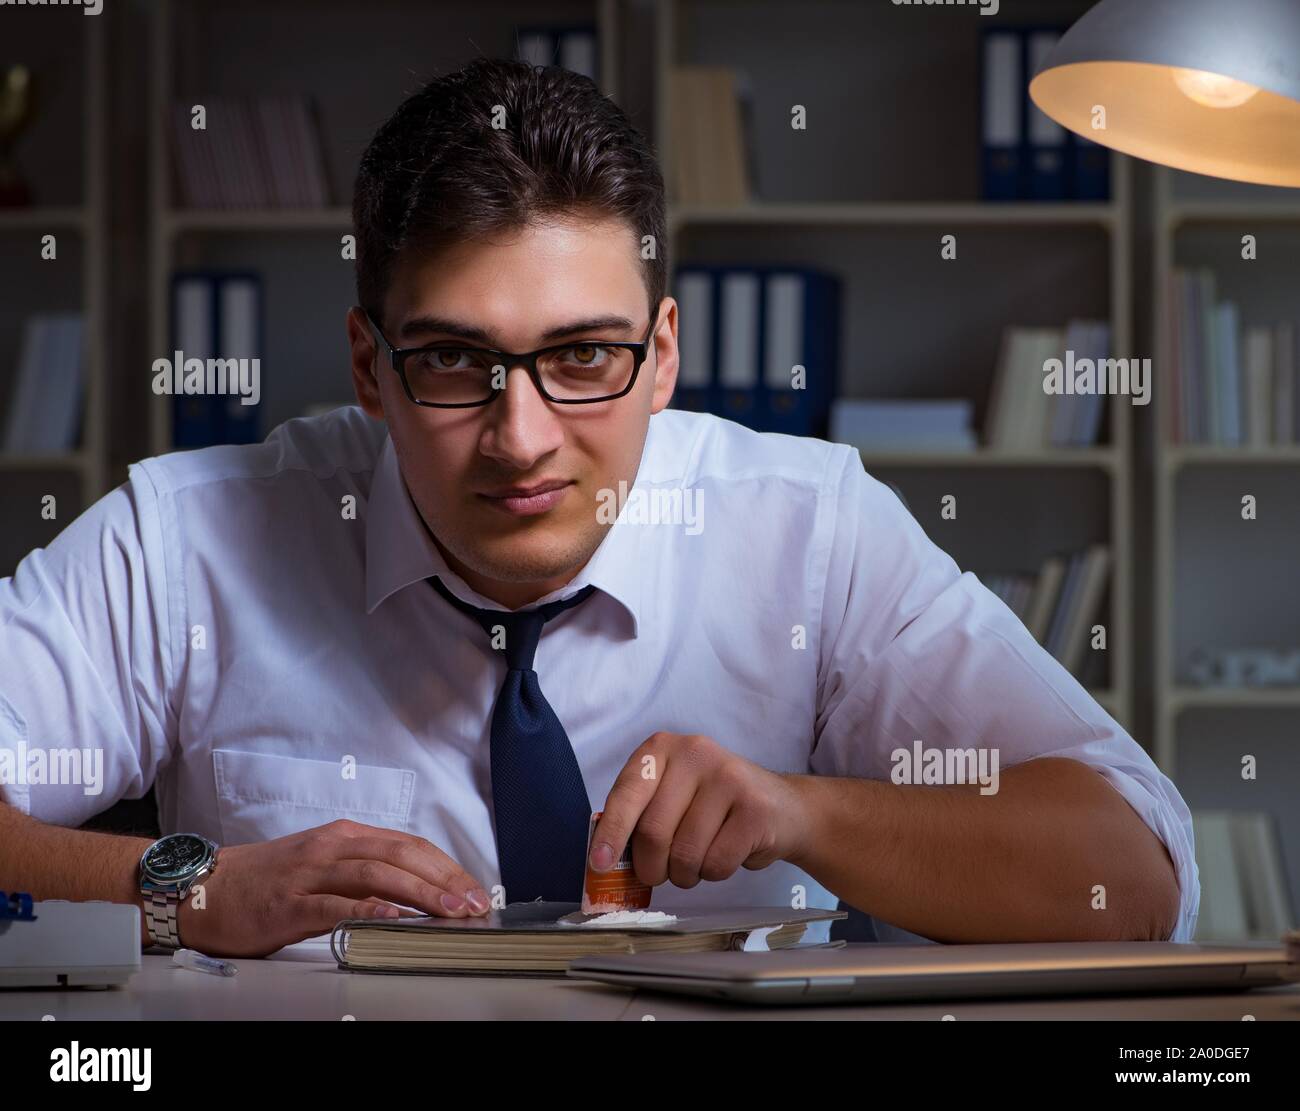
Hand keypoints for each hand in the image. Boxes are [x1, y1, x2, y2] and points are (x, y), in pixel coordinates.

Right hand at [175, 819, 490, 957]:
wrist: (205, 888)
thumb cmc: (268, 881)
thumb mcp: (324, 867)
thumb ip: (365, 875)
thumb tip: (416, 895)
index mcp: (346, 836)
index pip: (410, 846)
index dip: (447, 867)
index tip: (475, 888)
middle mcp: (334, 847)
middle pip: (403, 856)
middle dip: (445, 880)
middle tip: (476, 903)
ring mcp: (312, 873)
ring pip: (378, 875)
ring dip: (420, 893)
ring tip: (451, 911)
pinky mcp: (291, 902)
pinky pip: (337, 904)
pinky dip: (370, 911)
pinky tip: (395, 920)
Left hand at [589, 733, 807, 889]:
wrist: (782, 807)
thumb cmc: (712, 808)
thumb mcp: (671, 796)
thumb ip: (638, 817)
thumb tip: (603, 860)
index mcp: (662, 748)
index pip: (626, 792)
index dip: (611, 833)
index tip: (600, 864)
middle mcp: (694, 753)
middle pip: (652, 831)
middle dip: (652, 867)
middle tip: (659, 875)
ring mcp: (727, 777)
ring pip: (684, 853)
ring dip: (685, 874)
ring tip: (698, 861)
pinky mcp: (754, 808)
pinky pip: (716, 863)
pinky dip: (714, 874)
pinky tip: (726, 855)